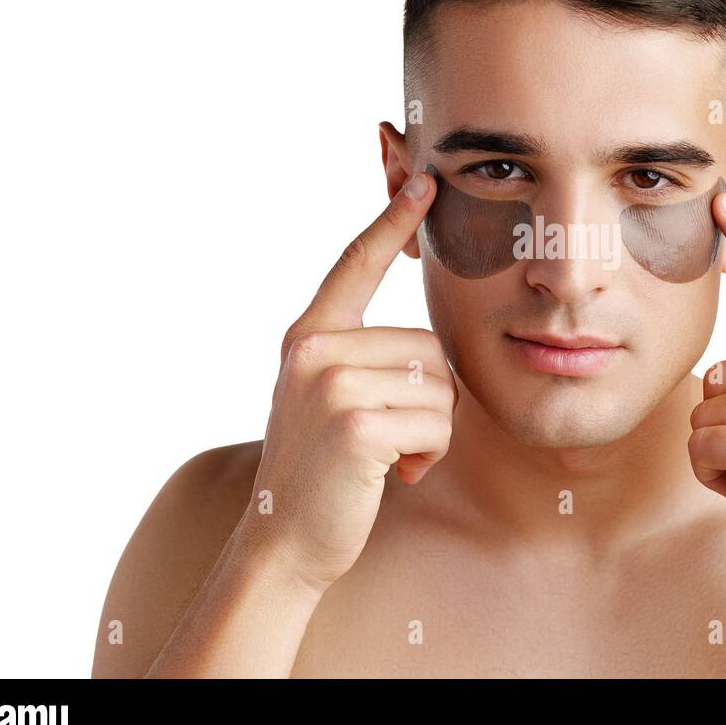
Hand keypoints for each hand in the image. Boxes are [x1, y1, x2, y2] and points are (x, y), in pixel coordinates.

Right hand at [240, 171, 456, 593]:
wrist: (285, 542)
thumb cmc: (326, 472)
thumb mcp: (333, 399)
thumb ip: (365, 359)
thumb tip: (432, 347)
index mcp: (309, 335)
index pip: (355, 264)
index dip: (390, 221)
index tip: (423, 182)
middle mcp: (314, 349)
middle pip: (429, 346)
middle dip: (429, 402)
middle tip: (390, 439)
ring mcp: (330, 384)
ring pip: (439, 387)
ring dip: (431, 433)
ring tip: (388, 457)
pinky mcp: (354, 423)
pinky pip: (436, 423)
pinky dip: (429, 456)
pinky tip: (393, 475)